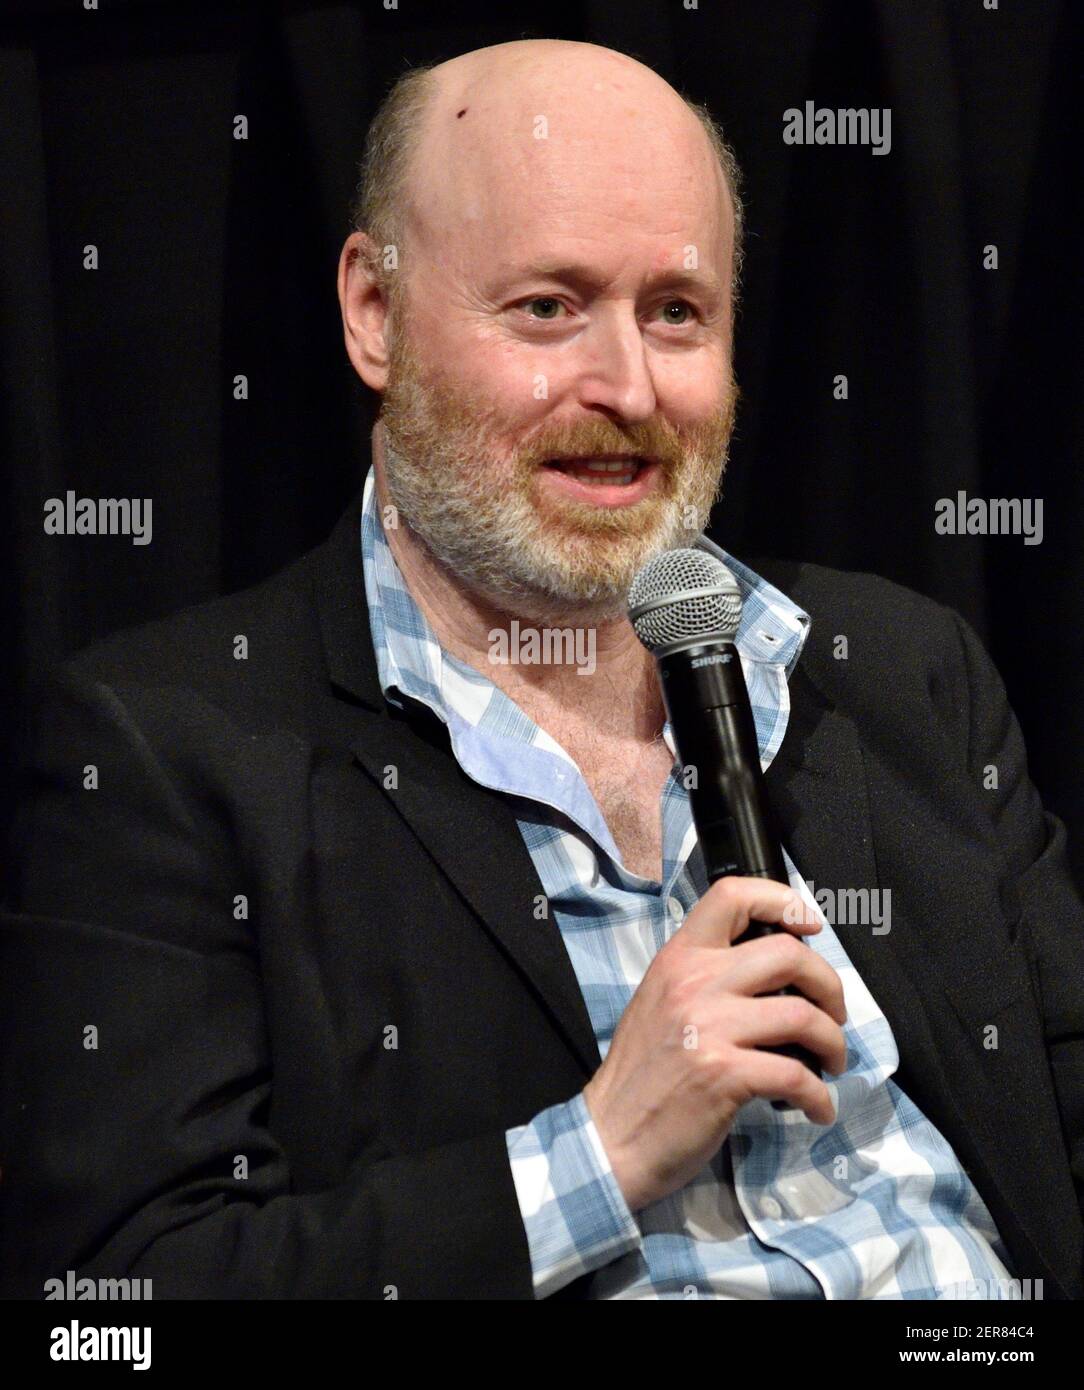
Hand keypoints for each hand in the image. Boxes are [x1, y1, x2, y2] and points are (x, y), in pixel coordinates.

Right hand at [582, 876, 847, 1211]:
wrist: (612, 1136)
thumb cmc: (641, 1073)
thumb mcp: (661, 1002)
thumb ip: (705, 978)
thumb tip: (772, 974)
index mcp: (679, 958)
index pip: (732, 896)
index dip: (784, 900)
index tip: (810, 927)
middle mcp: (694, 983)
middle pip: (788, 954)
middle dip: (829, 984)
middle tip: (834, 1014)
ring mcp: (709, 1028)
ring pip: (804, 1015)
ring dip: (833, 1042)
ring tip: (831, 1062)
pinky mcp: (724, 1075)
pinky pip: (797, 1075)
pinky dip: (820, 1096)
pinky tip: (817, 1108)